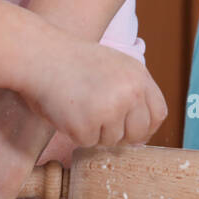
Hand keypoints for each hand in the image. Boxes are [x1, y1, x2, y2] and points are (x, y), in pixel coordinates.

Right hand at [21, 38, 166, 146]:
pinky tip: (67, 111)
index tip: (132, 131)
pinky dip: (75, 133)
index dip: (145, 127)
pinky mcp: (88, 125)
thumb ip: (130, 93)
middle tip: (101, 124)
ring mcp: (111, 110)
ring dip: (95, 132)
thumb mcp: (113, 66)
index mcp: (139, 76)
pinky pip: (88, 142)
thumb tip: (141, 137)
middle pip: (138, 133)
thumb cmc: (72, 62)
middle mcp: (130, 93)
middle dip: (121, 136)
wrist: (40, 56)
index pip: (158, 114)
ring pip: (112, 140)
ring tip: (78, 106)